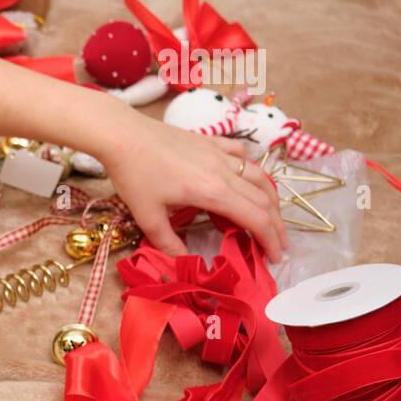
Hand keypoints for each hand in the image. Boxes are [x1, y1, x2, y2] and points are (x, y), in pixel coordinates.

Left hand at [100, 114, 288, 262]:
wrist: (122, 135)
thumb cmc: (133, 175)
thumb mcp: (147, 217)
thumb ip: (168, 244)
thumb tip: (183, 265)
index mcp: (214, 193)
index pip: (257, 220)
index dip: (270, 241)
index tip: (275, 258)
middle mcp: (225, 172)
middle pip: (265, 200)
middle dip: (277, 226)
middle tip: (278, 245)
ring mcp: (219, 153)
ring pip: (259, 176)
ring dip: (271, 199)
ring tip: (272, 216)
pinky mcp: (210, 141)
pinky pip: (242, 155)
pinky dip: (252, 170)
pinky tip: (246, 178)